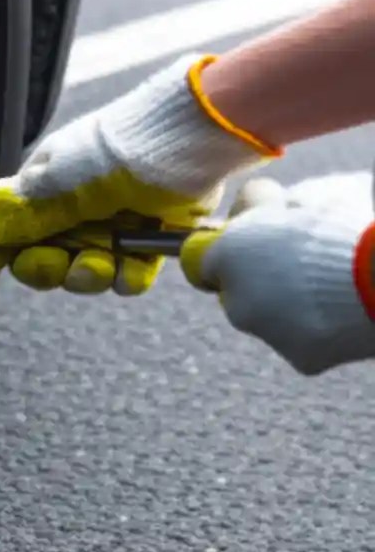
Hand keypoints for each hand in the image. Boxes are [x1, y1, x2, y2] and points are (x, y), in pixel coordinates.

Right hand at [0, 52, 277, 294]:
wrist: (186, 140)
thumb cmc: (115, 148)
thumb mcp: (55, 178)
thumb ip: (17, 207)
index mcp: (47, 187)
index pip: (11, 227)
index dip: (0, 249)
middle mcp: (75, 208)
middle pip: (46, 258)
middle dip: (49, 268)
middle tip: (58, 261)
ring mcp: (111, 224)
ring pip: (86, 271)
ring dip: (89, 275)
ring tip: (103, 261)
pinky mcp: (148, 237)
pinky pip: (127, 275)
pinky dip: (128, 276)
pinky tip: (131, 263)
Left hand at [180, 177, 374, 374]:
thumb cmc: (348, 224)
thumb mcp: (307, 193)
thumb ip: (270, 204)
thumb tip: (259, 205)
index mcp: (228, 255)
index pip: (203, 260)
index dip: (229, 249)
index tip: (251, 244)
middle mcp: (236, 301)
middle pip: (239, 292)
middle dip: (264, 278)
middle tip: (306, 260)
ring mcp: (268, 334)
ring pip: (272, 318)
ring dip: (293, 303)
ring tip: (336, 281)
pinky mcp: (302, 359)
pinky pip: (307, 340)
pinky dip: (324, 327)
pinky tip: (349, 306)